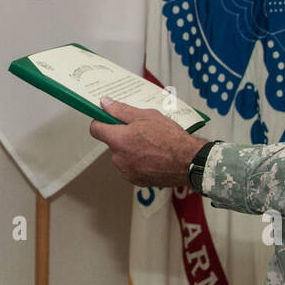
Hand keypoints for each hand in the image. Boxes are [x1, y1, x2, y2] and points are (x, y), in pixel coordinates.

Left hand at [89, 98, 206, 187]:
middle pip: (111, 142)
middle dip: (121, 136)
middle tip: (140, 131)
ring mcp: (126, 171)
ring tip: (150, 145)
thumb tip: (105, 104)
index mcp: (119, 139)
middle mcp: (119, 158)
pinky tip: (152, 157)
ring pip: (121, 155)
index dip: (101, 121)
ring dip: (130, 150)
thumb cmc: (171, 139)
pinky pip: (129, 167)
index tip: (107, 119)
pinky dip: (137, 162)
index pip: (95, 129)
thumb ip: (121, 110)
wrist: (188, 162)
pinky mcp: (135, 180)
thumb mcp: (146, 116)